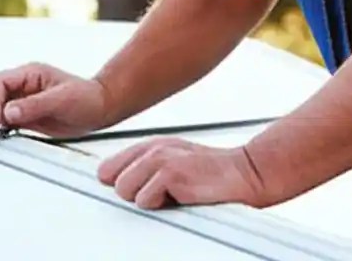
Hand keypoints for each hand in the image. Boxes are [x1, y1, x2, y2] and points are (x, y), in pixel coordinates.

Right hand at [0, 63, 111, 137]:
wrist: (100, 110)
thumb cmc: (87, 98)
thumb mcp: (62, 99)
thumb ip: (35, 105)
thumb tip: (9, 111)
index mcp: (30, 74)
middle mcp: (23, 87)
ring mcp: (24, 103)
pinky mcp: (27, 118)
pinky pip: (7, 123)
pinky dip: (2, 131)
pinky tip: (1, 138)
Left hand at [96, 137, 271, 209]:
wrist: (245, 173)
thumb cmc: (211, 174)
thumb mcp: (174, 164)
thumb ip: (143, 170)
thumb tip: (111, 184)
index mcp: (150, 146)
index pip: (107, 168)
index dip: (115, 184)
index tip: (128, 192)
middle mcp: (152, 149)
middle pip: (112, 181)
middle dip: (132, 193)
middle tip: (160, 195)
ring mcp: (160, 159)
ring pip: (124, 190)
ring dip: (146, 200)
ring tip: (171, 196)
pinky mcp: (170, 173)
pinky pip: (144, 200)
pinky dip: (160, 206)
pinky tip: (181, 197)